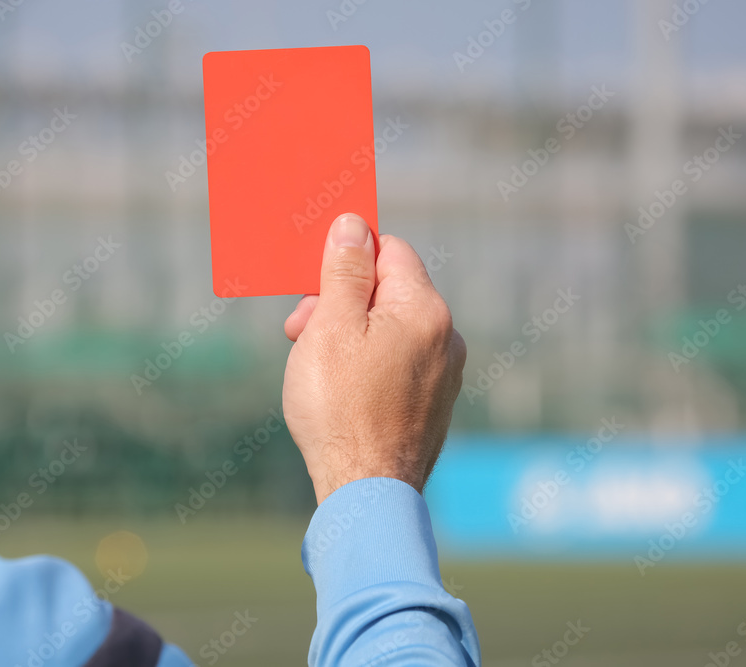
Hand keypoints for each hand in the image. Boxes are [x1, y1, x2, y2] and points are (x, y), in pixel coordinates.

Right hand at [282, 213, 465, 504]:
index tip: (313, 282)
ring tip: (314, 366)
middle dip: (340, 302)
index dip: (347, 259)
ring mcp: (444, 375)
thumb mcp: (331, 326)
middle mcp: (446, 338)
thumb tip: (353, 225)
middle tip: (299, 330)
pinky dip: (368, 366)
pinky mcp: (434, 405)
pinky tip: (341, 392)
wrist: (365, 492)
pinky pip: (399, 365)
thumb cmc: (340, 408)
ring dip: (350, 335)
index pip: (389, 251)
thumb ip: (345, 271)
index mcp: (425, 310)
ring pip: (391, 331)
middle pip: (389, 292)